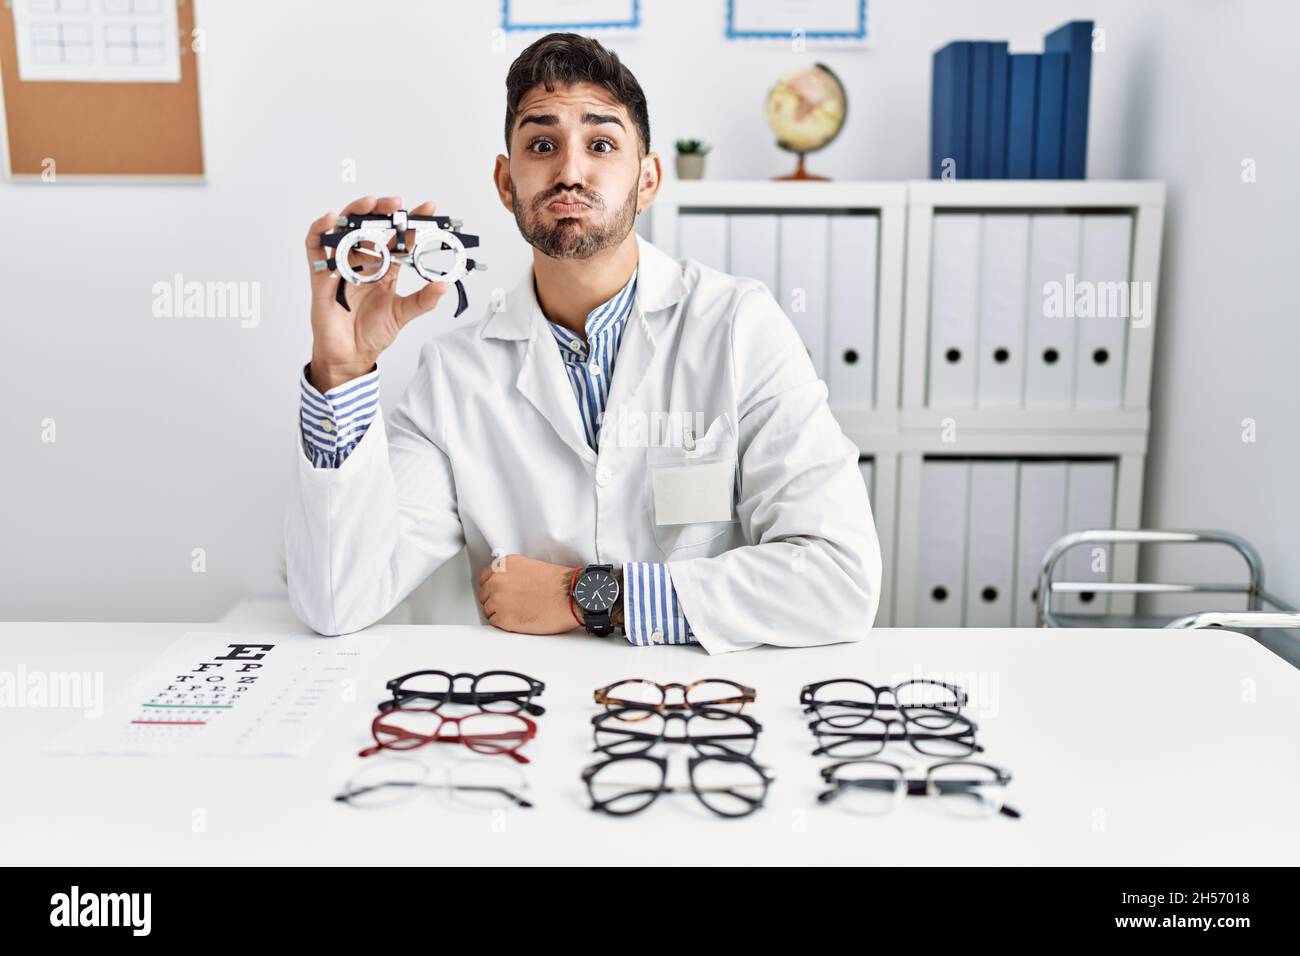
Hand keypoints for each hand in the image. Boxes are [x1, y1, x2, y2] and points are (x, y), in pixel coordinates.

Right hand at [304, 195, 450, 391]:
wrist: (350, 356)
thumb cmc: (373, 334)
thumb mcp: (402, 315)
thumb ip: (423, 300)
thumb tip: (445, 284)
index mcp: (384, 269)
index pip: (399, 240)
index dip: (412, 224)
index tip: (429, 209)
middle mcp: (362, 263)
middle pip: (371, 228)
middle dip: (383, 212)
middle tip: (397, 203)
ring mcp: (341, 267)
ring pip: (345, 231)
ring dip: (355, 214)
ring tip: (370, 204)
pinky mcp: (321, 276)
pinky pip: (315, 248)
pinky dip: (320, 231)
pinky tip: (331, 219)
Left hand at [477, 555, 581, 634]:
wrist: (571, 596)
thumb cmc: (559, 584)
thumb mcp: (530, 567)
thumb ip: (512, 574)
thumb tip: (505, 583)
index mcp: (504, 565)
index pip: (484, 578)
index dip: (492, 587)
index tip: (498, 592)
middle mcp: (497, 581)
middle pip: (484, 595)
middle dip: (496, 600)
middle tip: (511, 603)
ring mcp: (498, 600)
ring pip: (488, 611)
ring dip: (500, 613)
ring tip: (518, 612)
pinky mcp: (504, 619)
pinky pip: (495, 624)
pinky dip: (505, 624)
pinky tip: (519, 619)